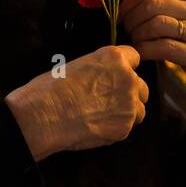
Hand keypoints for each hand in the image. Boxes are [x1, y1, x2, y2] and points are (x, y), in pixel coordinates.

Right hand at [5, 45, 148, 159]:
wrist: (44, 115)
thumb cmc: (51, 88)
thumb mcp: (77, 65)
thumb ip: (99, 71)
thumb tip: (100, 79)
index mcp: (114, 58)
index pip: (134, 57)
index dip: (125, 67)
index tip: (117, 76)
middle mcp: (128, 79)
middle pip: (141, 86)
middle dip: (130, 93)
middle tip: (109, 101)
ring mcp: (129, 105)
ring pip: (139, 110)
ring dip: (127, 113)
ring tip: (104, 117)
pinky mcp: (124, 128)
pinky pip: (126, 128)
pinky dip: (115, 129)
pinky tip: (96, 129)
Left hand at [118, 0, 185, 128]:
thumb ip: (176, 8)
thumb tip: (136, 5)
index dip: (132, 1)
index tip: (122, 15)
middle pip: (153, 4)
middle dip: (132, 18)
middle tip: (128, 31)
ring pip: (156, 23)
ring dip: (138, 34)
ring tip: (136, 43)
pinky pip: (162, 48)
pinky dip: (145, 50)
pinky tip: (142, 55)